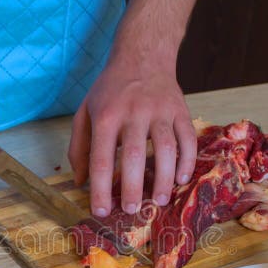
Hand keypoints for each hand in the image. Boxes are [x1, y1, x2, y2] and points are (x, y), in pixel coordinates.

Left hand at [68, 54, 195, 216]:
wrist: (143, 55)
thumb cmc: (111, 90)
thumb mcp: (86, 111)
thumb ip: (79, 147)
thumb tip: (79, 182)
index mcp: (106, 115)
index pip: (100, 158)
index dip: (99, 188)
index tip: (100, 211)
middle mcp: (133, 112)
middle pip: (134, 156)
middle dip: (132, 187)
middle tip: (132, 210)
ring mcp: (160, 110)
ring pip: (166, 148)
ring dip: (163, 178)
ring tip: (159, 201)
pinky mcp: (181, 110)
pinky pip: (188, 139)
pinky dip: (187, 161)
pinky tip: (180, 179)